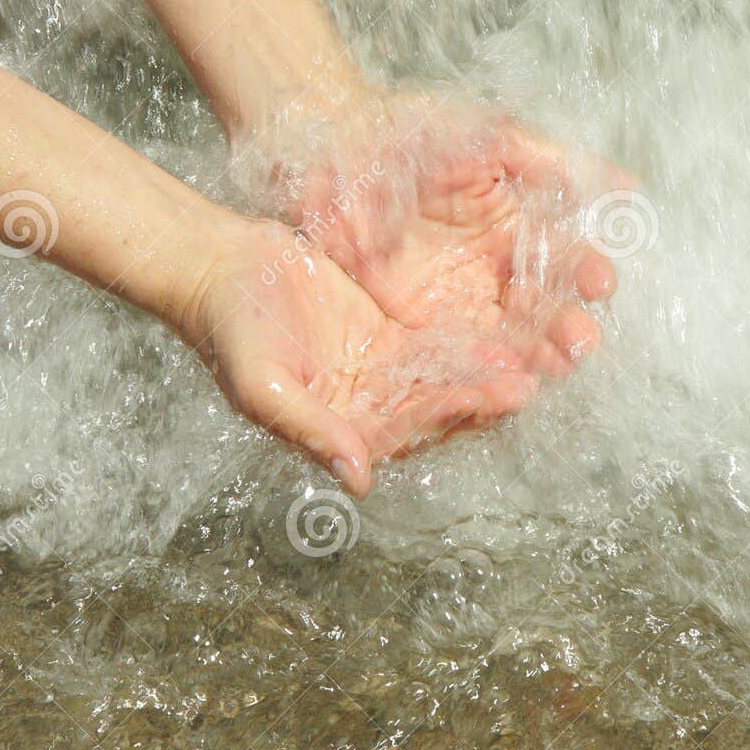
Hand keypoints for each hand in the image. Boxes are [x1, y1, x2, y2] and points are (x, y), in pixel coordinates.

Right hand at [175, 218, 544, 497]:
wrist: (219, 269)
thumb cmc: (228, 330)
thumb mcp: (263, 385)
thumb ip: (310, 431)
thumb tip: (357, 480)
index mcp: (338, 431)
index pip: (406, 431)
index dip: (450, 414)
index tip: (492, 398)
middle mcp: (365, 408)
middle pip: (435, 409)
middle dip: (482, 398)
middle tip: (527, 383)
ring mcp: (379, 372)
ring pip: (443, 378)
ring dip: (484, 373)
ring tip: (530, 361)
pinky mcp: (387, 335)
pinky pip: (436, 344)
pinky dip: (469, 342)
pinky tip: (505, 333)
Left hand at [259, 94, 633, 378]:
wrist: (327, 144)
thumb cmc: (408, 129)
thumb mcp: (486, 138)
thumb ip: (550, 164)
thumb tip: (629, 185)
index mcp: (515, 221)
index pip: (562, 255)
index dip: (584, 270)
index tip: (602, 283)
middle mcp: (492, 266)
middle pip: (541, 306)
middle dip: (565, 324)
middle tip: (582, 342)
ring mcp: (456, 296)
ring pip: (508, 334)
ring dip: (534, 352)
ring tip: (554, 367)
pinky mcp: (417, 320)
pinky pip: (456, 348)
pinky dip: (481, 363)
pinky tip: (502, 374)